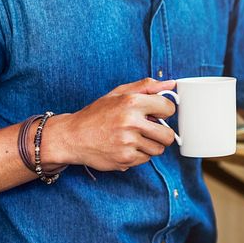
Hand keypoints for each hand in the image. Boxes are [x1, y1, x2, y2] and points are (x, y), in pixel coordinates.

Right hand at [41, 78, 179, 170]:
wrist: (72, 137)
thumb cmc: (97, 114)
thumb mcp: (118, 94)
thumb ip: (146, 87)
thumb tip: (171, 83)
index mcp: (132, 102)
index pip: (169, 108)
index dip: (164, 111)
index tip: (157, 113)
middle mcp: (131, 122)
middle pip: (168, 135)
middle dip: (162, 133)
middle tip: (150, 130)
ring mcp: (128, 143)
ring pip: (158, 149)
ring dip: (150, 145)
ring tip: (135, 138)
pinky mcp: (125, 159)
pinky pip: (146, 159)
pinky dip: (139, 154)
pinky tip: (126, 147)